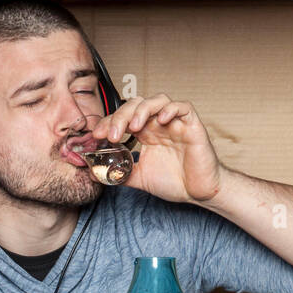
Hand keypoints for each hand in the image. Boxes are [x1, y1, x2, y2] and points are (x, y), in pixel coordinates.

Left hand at [92, 95, 222, 203]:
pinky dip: (171, 109)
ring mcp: (175, 122)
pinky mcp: (192, 125)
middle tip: (112, 135)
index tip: (97, 135)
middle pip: (136, 105)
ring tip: (133, 127)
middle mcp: (159, 124)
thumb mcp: (139, 178)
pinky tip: (161, 120)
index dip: (109, 122)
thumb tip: (95, 175)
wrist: (198, 192)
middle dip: (120, 116)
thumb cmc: (174, 182)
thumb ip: (119, 174)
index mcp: (145, 133)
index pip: (123, 118)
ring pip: (157, 100)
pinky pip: (183, 107)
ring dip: (142, 110)